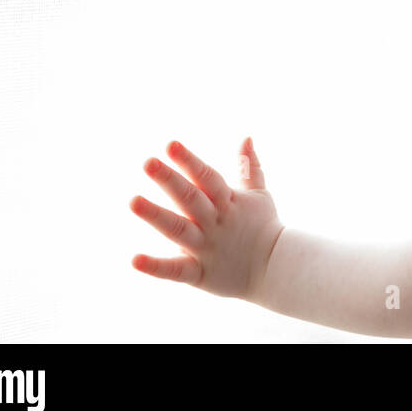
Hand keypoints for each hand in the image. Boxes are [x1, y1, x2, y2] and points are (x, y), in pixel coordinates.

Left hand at [129, 137, 284, 301]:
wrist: (278, 269)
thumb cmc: (265, 227)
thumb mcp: (259, 194)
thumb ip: (249, 167)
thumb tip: (245, 137)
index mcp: (228, 202)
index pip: (207, 177)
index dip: (189, 161)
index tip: (170, 144)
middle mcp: (214, 222)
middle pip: (190, 198)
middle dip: (170, 180)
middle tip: (148, 162)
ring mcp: (206, 247)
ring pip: (179, 229)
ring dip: (156, 215)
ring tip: (133, 201)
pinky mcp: (200, 273)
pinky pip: (177, 270)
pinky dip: (156, 266)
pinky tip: (135, 259)